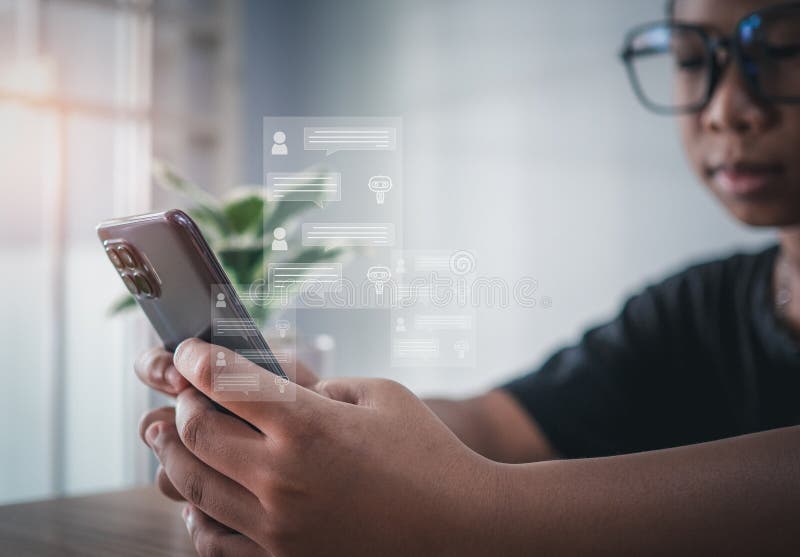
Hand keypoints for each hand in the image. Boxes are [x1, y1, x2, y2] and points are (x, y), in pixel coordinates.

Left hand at [140, 338, 498, 556]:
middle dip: (182, 405)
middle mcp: (282, 477)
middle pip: (195, 433)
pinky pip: (213, 540)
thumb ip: (322, 385)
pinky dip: (196, 513)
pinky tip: (199, 499)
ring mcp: (278, 526)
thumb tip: (277, 385)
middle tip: (186, 394)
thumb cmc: (428, 454)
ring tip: (173, 438)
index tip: (189, 353)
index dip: (196, 360)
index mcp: (308, 425)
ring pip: (192, 487)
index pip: (224, 382)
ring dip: (174, 455)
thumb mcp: (380, 394)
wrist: (461, 528)